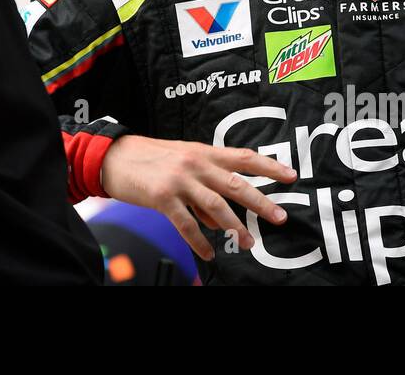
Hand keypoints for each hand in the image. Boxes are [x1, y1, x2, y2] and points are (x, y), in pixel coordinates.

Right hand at [99, 134, 295, 259]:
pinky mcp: (162, 198)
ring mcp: (179, 180)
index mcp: (203, 151)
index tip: (291, 176)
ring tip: (248, 243)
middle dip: (261, 203)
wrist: (113, 157)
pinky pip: (187, 224)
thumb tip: (221, 219)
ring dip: (234, 227)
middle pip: (236, 184)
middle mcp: (195, 164)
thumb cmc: (150, 158)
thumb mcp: (182, 161)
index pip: (243, 157)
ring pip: (215, 207)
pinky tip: (209, 253)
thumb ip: (205, 185)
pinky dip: (200, 241)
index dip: (269, 166)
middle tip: (279, 218)